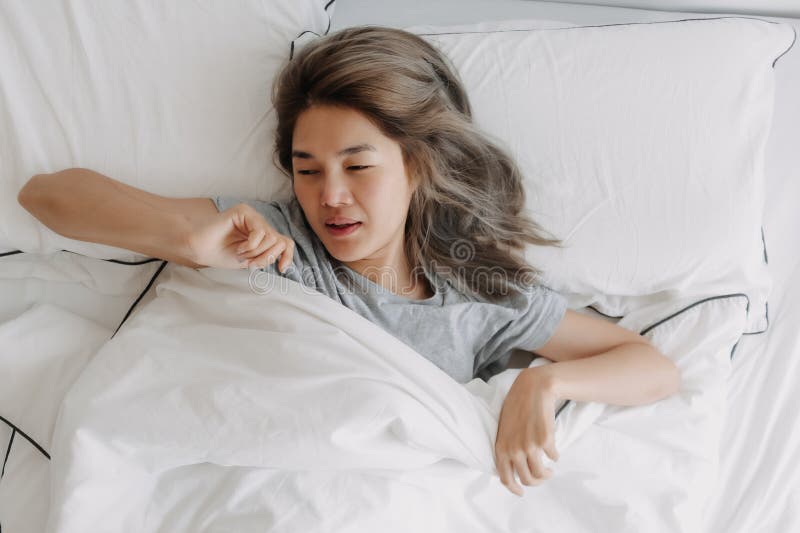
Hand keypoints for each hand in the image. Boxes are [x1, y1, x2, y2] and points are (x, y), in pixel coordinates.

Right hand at [189, 203, 294, 270]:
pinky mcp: (244, 211)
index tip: (281, 269)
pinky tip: (238, 248)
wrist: (199, 250)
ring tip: (241, 254)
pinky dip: (250, 245)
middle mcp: (259, 223)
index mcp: (262, 234)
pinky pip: (260, 232)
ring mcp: (252, 216)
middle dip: (265, 257)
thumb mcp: (250, 260)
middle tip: (250, 263)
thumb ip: (267, 256)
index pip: (285, 242)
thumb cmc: (221, 254)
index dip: (288, 256)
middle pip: (279, 241)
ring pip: (271, 238)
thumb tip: (285, 260)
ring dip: (256, 253)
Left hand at [494, 368, 559, 496]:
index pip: (505, 478)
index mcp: (502, 448)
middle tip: (541, 476)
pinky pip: (554, 457)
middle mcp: (515, 450)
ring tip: (549, 469)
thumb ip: (507, 448)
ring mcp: (530, 447)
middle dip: (536, 482)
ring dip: (547, 474)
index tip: (521, 492)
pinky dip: (555, 456)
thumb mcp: (504, 428)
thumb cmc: (517, 407)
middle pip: (527, 480)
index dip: (514, 489)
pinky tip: (554, 450)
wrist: (532, 389)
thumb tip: (513, 467)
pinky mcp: (546, 441)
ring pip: (541, 474)